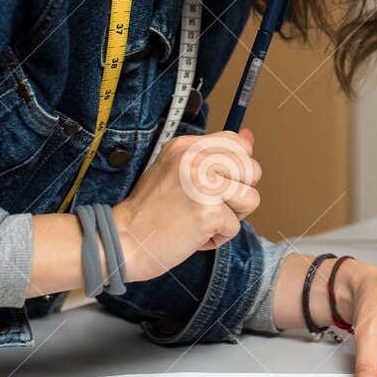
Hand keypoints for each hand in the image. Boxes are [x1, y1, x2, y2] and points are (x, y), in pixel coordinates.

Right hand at [111, 129, 260, 281]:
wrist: (124, 240)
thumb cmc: (150, 210)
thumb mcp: (177, 170)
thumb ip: (212, 154)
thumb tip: (250, 136)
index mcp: (186, 146)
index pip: (238, 143)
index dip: (237, 167)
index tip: (218, 182)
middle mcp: (195, 159)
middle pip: (252, 170)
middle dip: (238, 193)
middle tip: (208, 204)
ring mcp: (203, 185)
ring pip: (250, 200)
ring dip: (230, 217)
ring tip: (201, 219)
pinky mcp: (208, 212)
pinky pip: (235, 227)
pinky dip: (217, 238)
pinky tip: (193, 234)